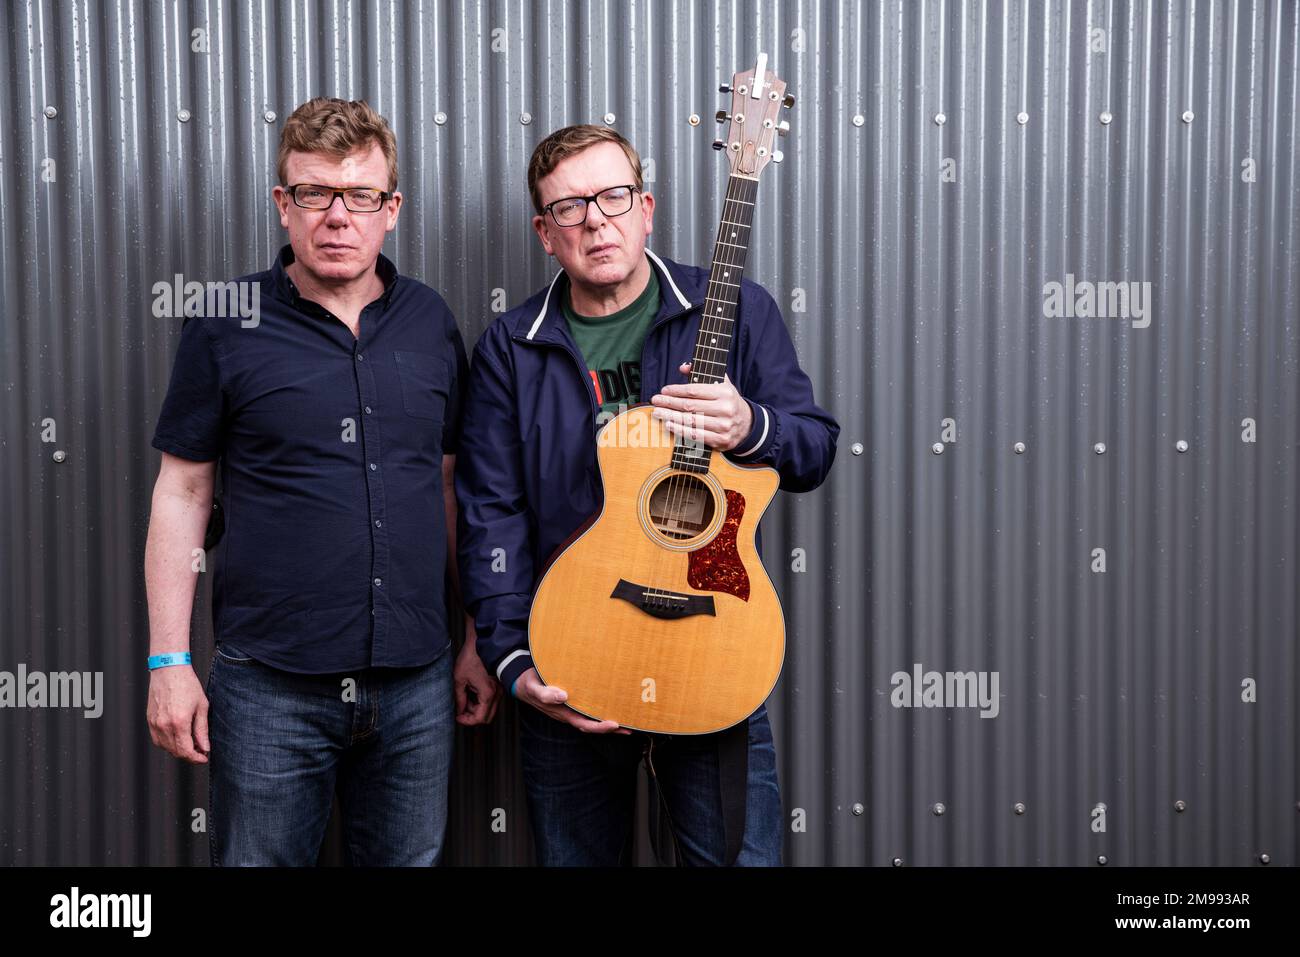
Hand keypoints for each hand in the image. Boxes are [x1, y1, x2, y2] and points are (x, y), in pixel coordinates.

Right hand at [146, 665, 209, 763]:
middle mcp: (164, 725)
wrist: (169, 670)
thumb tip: (205, 747)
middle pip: (175, 752)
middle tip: (200, 750)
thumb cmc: (186, 684)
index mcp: (179, 722)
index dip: (196, 758)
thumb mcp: (201, 707)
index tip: (203, 757)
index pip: (186, 751)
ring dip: (178, 750)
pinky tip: (177, 737)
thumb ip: (202, 730)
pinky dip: (167, 743)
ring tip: (190, 743)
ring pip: (165, 747)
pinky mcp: (149, 720)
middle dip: (189, 755)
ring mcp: (154, 723)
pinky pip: (157, 739)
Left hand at [453, 620, 501, 725]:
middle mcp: (497, 693)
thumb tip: (459, 710)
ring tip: (466, 695)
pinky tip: (473, 691)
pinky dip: (481, 701)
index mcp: (487, 693)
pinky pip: (491, 700)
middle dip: (472, 716)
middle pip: (487, 717)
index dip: (467, 721)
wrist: (480, 643)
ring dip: (477, 708)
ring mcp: (500, 690)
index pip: (480, 718)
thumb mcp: (459, 679)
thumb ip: (459, 698)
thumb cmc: (470, 657)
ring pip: (489, 709)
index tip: (458, 717)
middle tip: (461, 708)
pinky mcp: (499, 686)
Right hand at [514, 668, 630, 733]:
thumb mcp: (534, 687)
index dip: (599, 727)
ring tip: (628, 723)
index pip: (584, 724)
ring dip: (608, 723)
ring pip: (591, 720)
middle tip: (630, 727)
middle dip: (610, 729)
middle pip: (592, 726)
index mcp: (562, 713)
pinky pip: (588, 711)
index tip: (614, 724)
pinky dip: (601, 713)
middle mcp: (568, 714)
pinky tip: (611, 709)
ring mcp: (570, 710)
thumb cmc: (530, 683)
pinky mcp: (571, 703)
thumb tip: (563, 696)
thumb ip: (546, 693)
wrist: (521, 682)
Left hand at [650, 361, 753, 450]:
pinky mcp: (721, 440)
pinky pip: (696, 436)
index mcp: (725, 392)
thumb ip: (702, 373)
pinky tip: (669, 425)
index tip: (664, 390)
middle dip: (669, 403)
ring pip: (691, 421)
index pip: (695, 390)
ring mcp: (724, 426)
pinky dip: (681, 431)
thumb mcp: (721, 383)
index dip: (676, 390)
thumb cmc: (728, 401)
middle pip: (690, 406)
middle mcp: (725, 409)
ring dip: (671, 417)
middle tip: (655, 401)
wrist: (747, 424)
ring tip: (658, 413)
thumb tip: (683, 367)